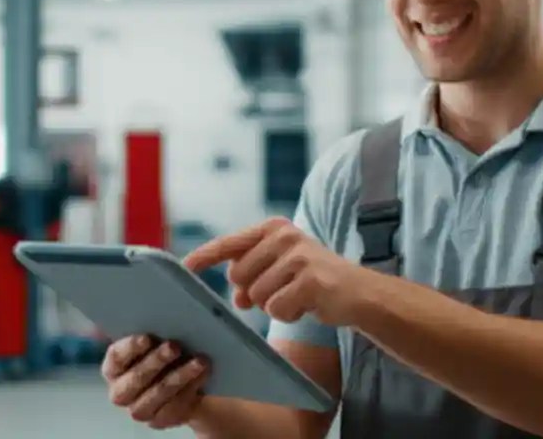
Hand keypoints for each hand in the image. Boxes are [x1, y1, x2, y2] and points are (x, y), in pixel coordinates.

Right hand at [101, 334, 210, 429]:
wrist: (180, 385)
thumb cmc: (161, 356)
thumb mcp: (152, 342)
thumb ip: (149, 330)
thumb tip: (159, 314)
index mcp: (113, 369)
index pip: (116, 358)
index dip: (130, 348)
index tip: (147, 337)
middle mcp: (121, 392)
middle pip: (137, 378)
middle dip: (156, 361)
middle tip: (174, 346)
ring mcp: (140, 409)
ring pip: (159, 393)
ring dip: (180, 375)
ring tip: (198, 361)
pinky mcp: (160, 420)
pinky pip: (176, 406)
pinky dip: (191, 387)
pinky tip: (202, 374)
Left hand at [184, 217, 367, 325]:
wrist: (358, 293)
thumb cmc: (313, 281)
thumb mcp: (281, 269)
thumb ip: (253, 275)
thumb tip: (236, 299)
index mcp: (274, 227)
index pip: (230, 243)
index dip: (205, 256)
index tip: (184, 267)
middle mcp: (284, 236)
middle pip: (239, 276)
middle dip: (254, 292)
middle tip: (282, 290)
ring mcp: (298, 256)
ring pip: (257, 296)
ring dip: (274, 305)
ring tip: (298, 296)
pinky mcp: (309, 280)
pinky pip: (277, 309)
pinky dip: (289, 314)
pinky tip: (307, 305)